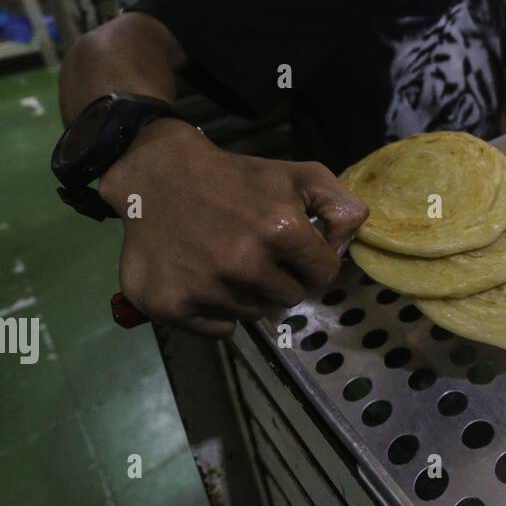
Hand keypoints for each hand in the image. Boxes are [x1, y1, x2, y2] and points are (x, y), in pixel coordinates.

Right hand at [100, 118, 367, 336]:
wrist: (160, 176)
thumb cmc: (238, 179)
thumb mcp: (301, 176)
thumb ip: (342, 207)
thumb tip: (345, 248)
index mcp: (280, 230)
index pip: (325, 274)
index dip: (314, 261)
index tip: (296, 250)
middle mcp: (243, 264)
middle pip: (291, 298)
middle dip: (282, 278)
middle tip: (256, 250)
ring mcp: (206, 288)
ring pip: (255, 315)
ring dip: (249, 294)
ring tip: (228, 260)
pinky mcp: (172, 306)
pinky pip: (221, 329)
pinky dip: (218, 311)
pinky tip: (206, 277)